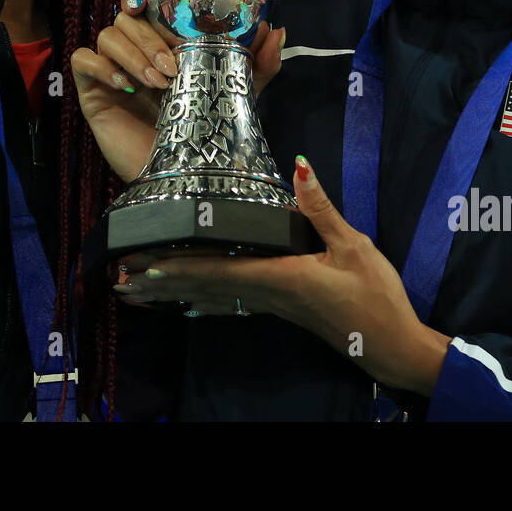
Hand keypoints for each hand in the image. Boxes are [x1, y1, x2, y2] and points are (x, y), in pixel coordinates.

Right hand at [69, 0, 285, 183]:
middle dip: (150, 38)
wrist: (180, 179)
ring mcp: (111, 71)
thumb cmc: (202, 134)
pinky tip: (126, 87)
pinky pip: (82, 60)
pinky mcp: (92, 92)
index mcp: (162, 45)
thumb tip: (276, 30)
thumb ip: (255, 63)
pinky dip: (103, 66)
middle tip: (172, 69)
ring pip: (106, 34)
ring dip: (133, 53)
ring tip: (157, 83)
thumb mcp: (234, 94)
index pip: (145, 5)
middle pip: (125, 17)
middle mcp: (134, 53)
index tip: (155, 3)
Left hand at [111, 156, 452, 395]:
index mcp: (279, 275)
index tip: (142, 263)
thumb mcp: (353, 245)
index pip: (217, 269)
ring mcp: (271, 305)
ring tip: (137, 292)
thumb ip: (320, 208)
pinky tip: (187, 306)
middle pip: (203, 286)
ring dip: (173, 293)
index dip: (178, 266)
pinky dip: (203, 303)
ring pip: (211, 297)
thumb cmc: (375, 295)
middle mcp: (267, 293)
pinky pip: (230, 305)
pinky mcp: (280, 310)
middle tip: (119, 280)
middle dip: (160, 281)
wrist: (392, 344)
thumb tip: (299, 167)